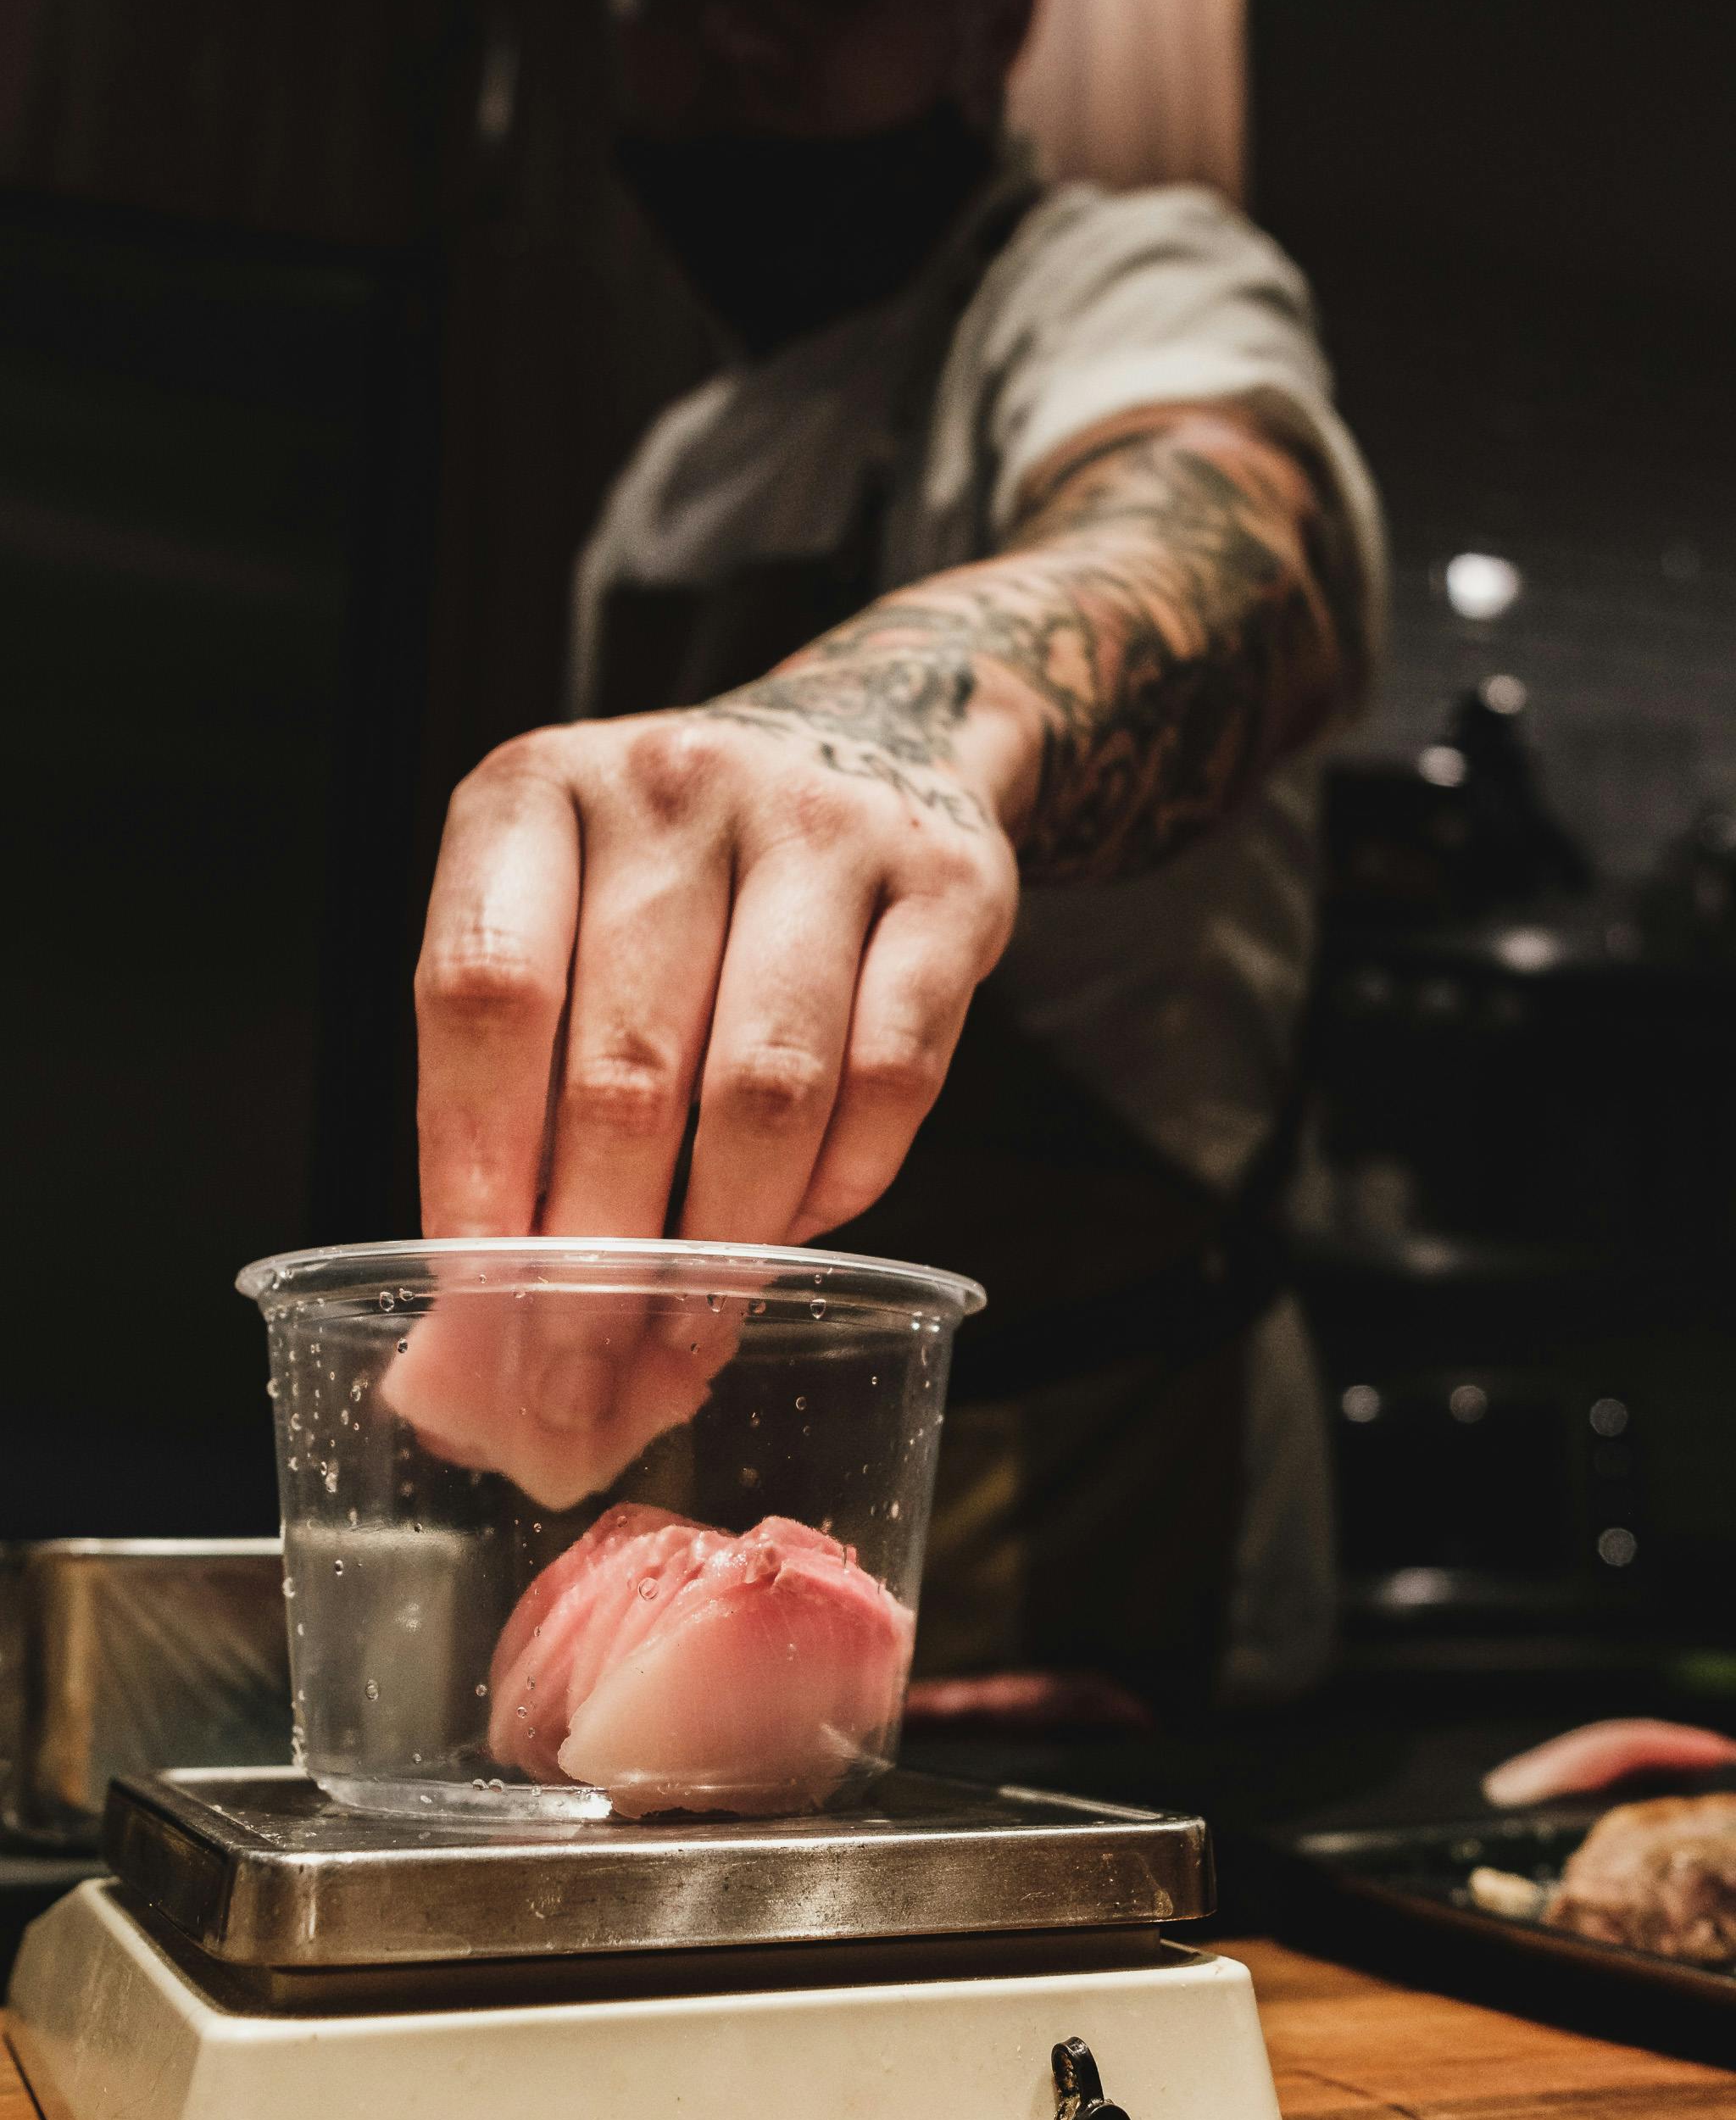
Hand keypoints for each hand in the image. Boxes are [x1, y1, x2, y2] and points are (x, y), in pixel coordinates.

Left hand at [391, 697, 1019, 1503]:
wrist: (871, 734)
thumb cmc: (678, 877)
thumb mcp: (566, 918)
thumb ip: (512, 1091)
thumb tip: (468, 1345)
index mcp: (537, 792)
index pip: (485, 997)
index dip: (474, 1167)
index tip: (475, 1307)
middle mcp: (675, 787)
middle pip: (624, 1068)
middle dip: (594, 1260)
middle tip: (574, 1384)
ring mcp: (823, 827)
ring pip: (763, 1089)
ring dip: (717, 1251)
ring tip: (678, 1347)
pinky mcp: (949, 884)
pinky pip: (892, 1079)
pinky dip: (838, 1190)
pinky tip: (792, 1242)